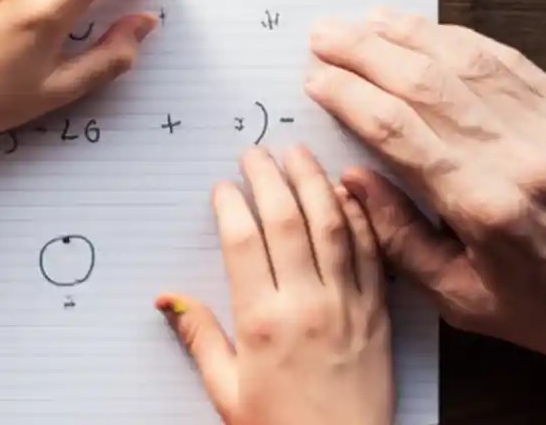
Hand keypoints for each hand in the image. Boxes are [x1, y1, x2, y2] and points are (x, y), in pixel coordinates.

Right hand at [156, 146, 393, 424]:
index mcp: (261, 322)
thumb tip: (167, 300)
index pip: (243, 242)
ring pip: (331, 225)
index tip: (223, 187)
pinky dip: (359, 215)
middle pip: (286, 221)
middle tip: (256, 152)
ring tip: (298, 153)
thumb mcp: (226, 391)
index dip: (232, 205)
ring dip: (313, 182)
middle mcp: (306, 304)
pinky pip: (370, 251)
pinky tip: (346, 191)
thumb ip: (200, 338)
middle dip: (269, 177)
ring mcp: (347, 304)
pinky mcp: (378, 311)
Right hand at [305, 10, 545, 393]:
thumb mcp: (467, 302)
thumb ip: (401, 240)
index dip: (350, 97)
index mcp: (486, 205)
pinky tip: (430, 30)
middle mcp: (520, 153)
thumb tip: (352, 180)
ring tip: (365, 20)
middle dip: (366, 53)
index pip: (399, 130)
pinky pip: (511, 62)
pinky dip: (463, 40)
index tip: (315, 78)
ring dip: (409, 34)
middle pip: (425, 83)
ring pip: (467, 61)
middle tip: (324, 33)